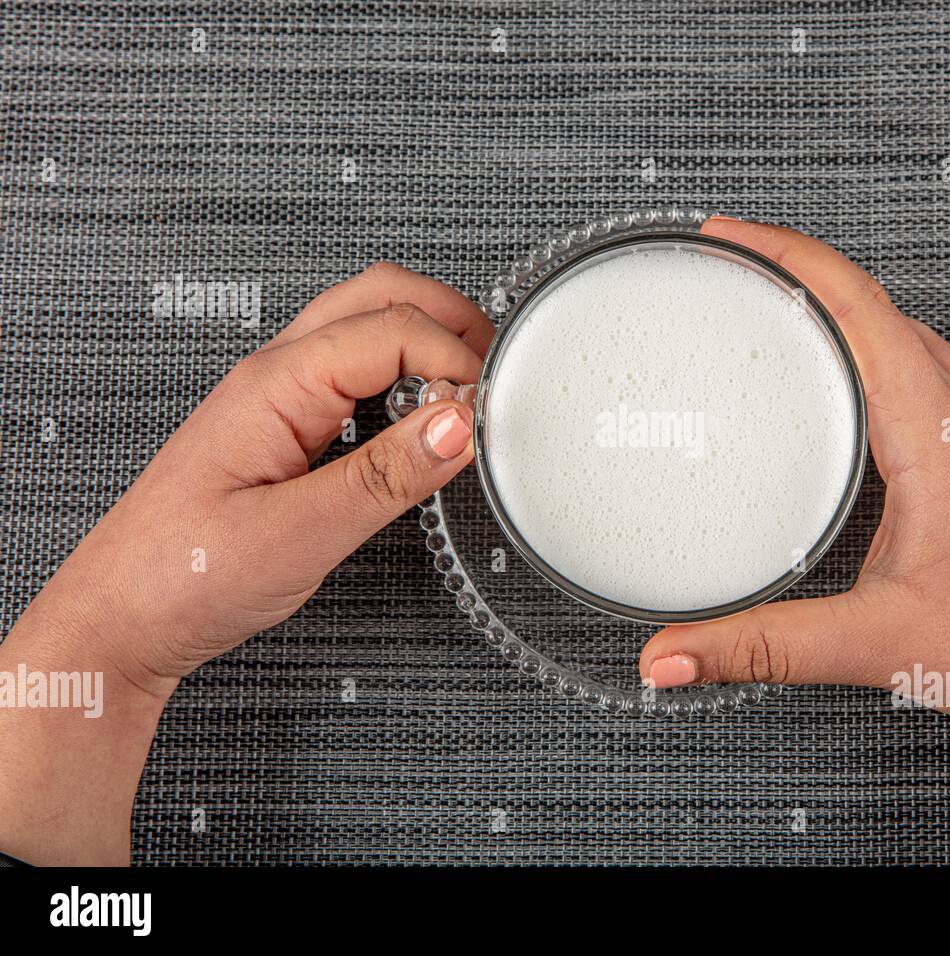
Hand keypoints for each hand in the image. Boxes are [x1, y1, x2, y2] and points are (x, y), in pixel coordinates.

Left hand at [0, 262, 493, 862]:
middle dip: (450, 318)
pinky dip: (404, 381)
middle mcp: (275, 376)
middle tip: (498, 371)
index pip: (391, 329)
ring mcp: (278, 398)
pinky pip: (356, 374)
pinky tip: (420, 428)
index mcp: (275, 386)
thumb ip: (386, 476)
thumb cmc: (182, 578)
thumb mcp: (298, 535)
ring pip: (367, 327)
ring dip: (427, 345)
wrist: (122, 620)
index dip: (454, 360)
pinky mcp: (285, 427)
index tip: (489, 411)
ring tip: (467, 401)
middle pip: (379, 296)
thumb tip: (457, 426)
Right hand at [639, 219, 949, 864]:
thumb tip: (673, 654)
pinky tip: (840, 378)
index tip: (727, 236)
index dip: (785, 256)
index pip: (856, 307)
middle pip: (873, 302)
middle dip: (794, 264)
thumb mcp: (869, 643)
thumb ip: (758, 648)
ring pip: (899, 329)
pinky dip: (865, 342)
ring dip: (835, 299)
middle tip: (729, 259)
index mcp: (936, 437)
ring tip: (774, 302)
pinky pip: (916, 364)